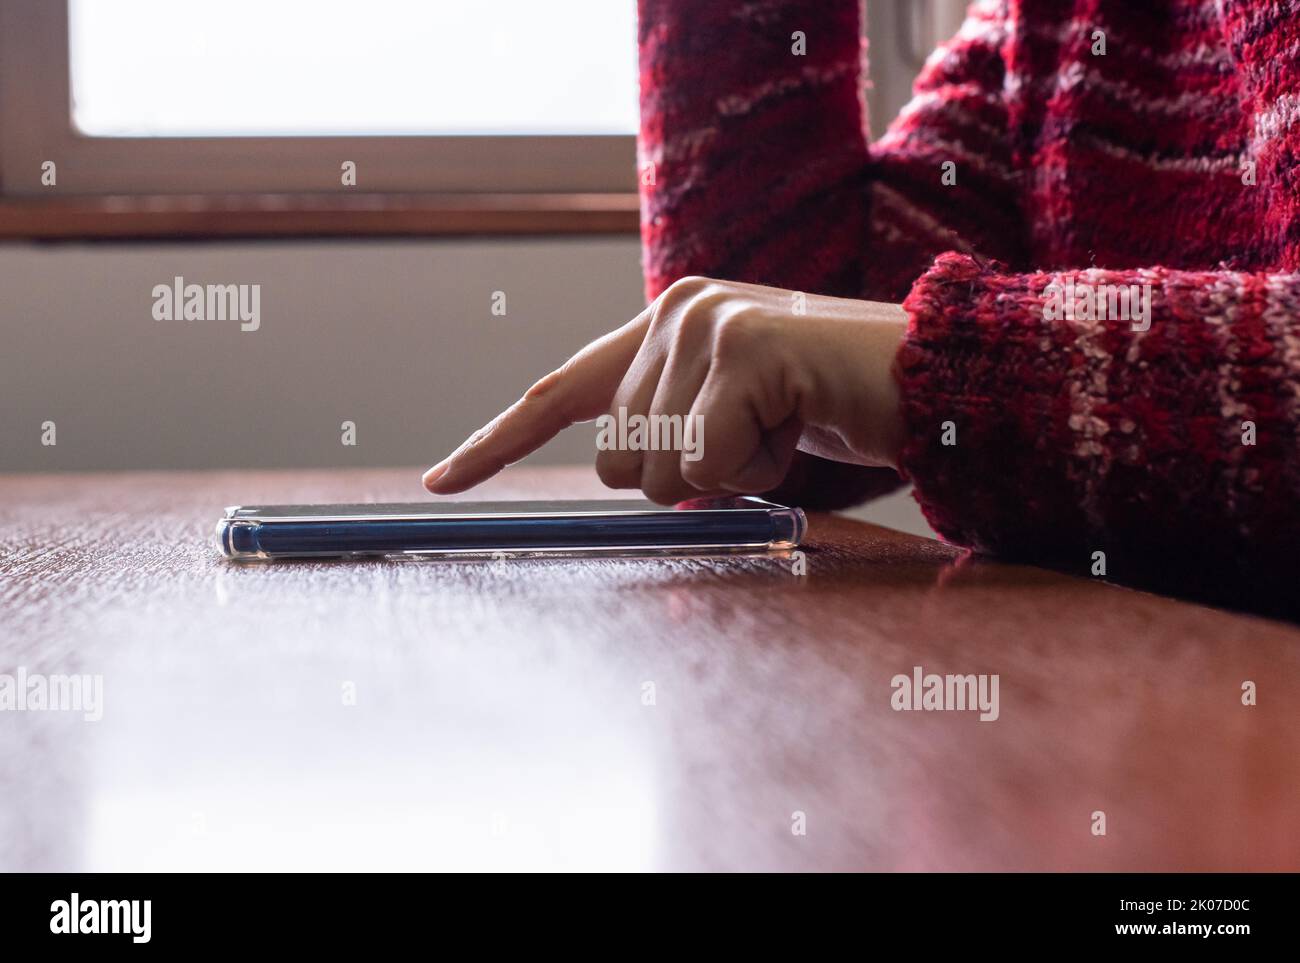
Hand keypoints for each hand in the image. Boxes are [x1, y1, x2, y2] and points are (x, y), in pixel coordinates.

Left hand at [423, 276, 908, 504]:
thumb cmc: (823, 408)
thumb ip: (667, 435)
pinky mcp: (743, 345)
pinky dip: (755, 470)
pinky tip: (799, 423)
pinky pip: (707, 464)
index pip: (559, 394)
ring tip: (784, 426)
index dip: (499, 442)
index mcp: (658, 330)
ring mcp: (704, 322)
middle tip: (758, 439)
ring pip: (661, 472)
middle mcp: (671, 312)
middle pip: (620, 463)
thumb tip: (625, 476)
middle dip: (688, 480)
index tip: (442, 482)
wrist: (923, 377)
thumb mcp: (728, 425)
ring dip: (729, 476)